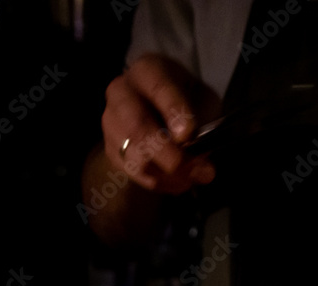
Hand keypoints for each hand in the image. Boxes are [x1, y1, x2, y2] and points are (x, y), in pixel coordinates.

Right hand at [101, 54, 220, 192]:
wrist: (160, 111)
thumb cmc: (186, 100)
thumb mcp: (204, 99)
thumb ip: (205, 122)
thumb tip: (198, 157)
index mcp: (148, 71)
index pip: (157, 87)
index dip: (173, 110)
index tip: (188, 132)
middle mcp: (121, 92)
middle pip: (137, 125)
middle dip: (166, 152)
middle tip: (194, 169)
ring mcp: (111, 121)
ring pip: (133, 154)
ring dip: (167, 173)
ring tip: (193, 178)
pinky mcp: (111, 148)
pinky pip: (132, 172)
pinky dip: (159, 182)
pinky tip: (179, 183)